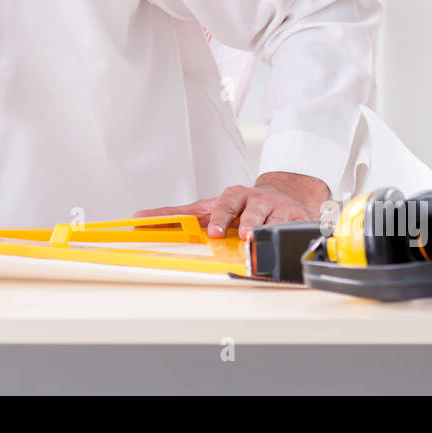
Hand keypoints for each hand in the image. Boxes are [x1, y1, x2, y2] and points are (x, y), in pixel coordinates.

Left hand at [133, 172, 330, 240]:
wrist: (285, 194)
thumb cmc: (244, 206)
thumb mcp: (214, 209)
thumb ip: (181, 216)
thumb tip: (141, 219)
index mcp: (227, 198)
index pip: (203, 208)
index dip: (194, 217)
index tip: (186, 227)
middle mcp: (247, 199)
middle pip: (232, 205)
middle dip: (223, 218)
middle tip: (217, 232)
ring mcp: (269, 206)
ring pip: (261, 215)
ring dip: (254, 226)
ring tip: (248, 236)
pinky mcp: (291, 215)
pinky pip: (286, 225)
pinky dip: (282, 232)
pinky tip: (278, 238)